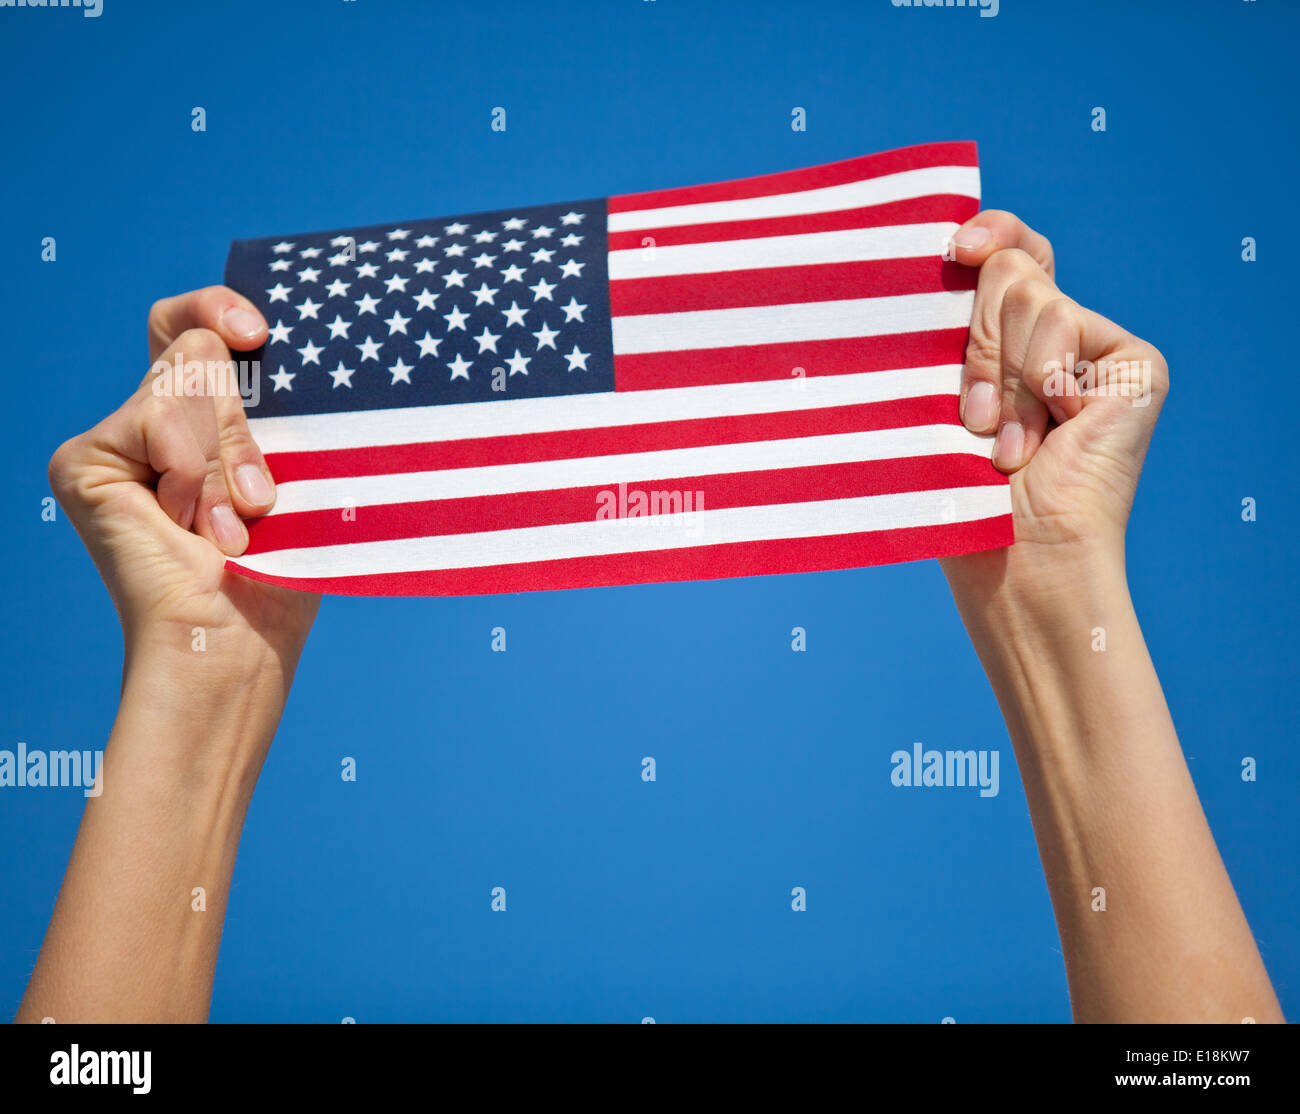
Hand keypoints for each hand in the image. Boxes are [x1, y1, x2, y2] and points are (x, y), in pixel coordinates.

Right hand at [48, 286, 318, 673]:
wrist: (240, 638)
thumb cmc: (280, 569)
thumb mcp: (290, 467)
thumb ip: (267, 404)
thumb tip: (260, 340)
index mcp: (203, 422)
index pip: (190, 326)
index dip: (216, 307)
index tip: (259, 332)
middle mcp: (154, 424)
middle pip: (198, 350)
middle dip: (242, 423)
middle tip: (255, 498)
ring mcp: (116, 443)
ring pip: (182, 379)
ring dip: (223, 459)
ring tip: (230, 526)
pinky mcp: (84, 462)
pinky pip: (155, 419)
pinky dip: (191, 473)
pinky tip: (190, 527)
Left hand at [938, 211, 1168, 597]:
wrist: (1012, 548)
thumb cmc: (962, 488)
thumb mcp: (941, 392)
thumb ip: (955, 325)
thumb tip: (954, 250)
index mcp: (1009, 340)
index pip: (1009, 252)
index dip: (990, 233)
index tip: (955, 249)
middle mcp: (1056, 337)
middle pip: (1008, 274)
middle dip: (976, 346)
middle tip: (976, 418)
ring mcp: (1096, 347)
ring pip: (1029, 295)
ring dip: (1003, 375)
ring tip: (1007, 441)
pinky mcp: (1133, 362)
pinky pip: (1064, 321)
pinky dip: (1041, 377)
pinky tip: (1053, 429)